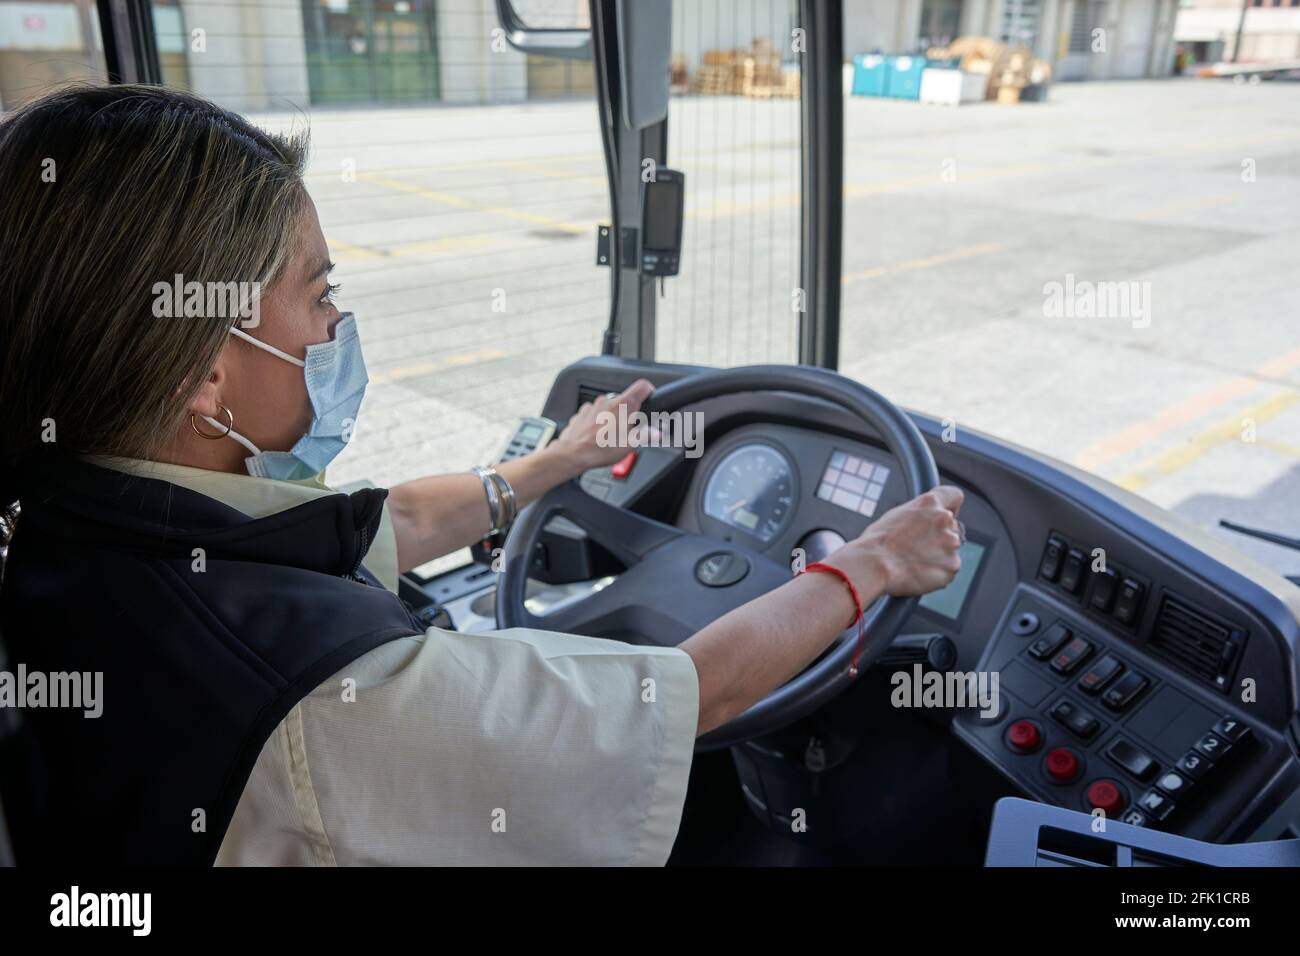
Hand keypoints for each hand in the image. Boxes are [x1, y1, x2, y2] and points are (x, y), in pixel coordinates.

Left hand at [548, 378, 657, 474]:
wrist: (573, 453)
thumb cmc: (600, 449)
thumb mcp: (630, 445)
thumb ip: (646, 435)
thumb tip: (656, 433)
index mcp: (623, 405)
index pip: (642, 386)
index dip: (649, 391)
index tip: (649, 398)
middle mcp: (608, 400)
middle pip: (625, 400)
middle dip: (628, 413)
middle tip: (628, 430)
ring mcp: (594, 405)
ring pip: (609, 407)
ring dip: (612, 418)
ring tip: (611, 436)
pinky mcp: (583, 412)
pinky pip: (595, 413)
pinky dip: (598, 421)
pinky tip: (598, 435)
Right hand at [824, 485, 964, 597]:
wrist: (875, 565)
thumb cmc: (877, 542)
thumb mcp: (896, 515)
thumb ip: (918, 515)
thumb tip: (922, 523)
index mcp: (929, 503)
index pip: (954, 496)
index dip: (952, 506)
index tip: (949, 513)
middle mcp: (944, 520)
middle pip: (951, 527)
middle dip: (939, 537)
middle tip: (917, 548)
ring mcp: (951, 544)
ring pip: (949, 550)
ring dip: (937, 556)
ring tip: (913, 562)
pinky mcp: (952, 566)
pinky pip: (947, 570)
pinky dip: (936, 573)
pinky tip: (918, 572)